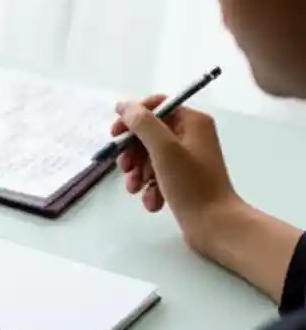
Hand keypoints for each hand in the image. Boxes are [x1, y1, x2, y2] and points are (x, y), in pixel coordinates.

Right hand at [113, 95, 244, 253]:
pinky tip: (153, 202)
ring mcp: (186, 158)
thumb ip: (142, 123)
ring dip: (137, 173)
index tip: (115, 135)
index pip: (156, 106)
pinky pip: (156, 175)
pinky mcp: (181, 179)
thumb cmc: (192, 184)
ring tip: (136, 189)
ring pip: (148, 156)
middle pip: (148, 133)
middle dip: (132, 152)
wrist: (215, 224)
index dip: (132, 118)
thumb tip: (123, 105)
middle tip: (124, 168)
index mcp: (192, 122)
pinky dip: (149, 187)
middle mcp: (190, 136)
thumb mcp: (164, 149)